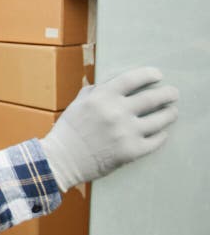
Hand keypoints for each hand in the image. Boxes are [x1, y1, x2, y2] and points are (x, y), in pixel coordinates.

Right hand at [40, 66, 178, 191]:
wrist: (62, 159)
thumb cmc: (68, 130)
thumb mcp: (78, 103)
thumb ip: (95, 92)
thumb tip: (111, 83)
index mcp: (102, 97)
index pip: (133, 79)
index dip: (149, 74)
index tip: (157, 75)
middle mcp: (117, 112)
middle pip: (153, 98)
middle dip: (167, 94)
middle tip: (173, 94)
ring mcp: (126, 133)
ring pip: (160, 120)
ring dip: (169, 114)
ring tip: (171, 112)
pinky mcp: (131, 151)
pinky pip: (156, 141)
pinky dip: (161, 135)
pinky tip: (162, 132)